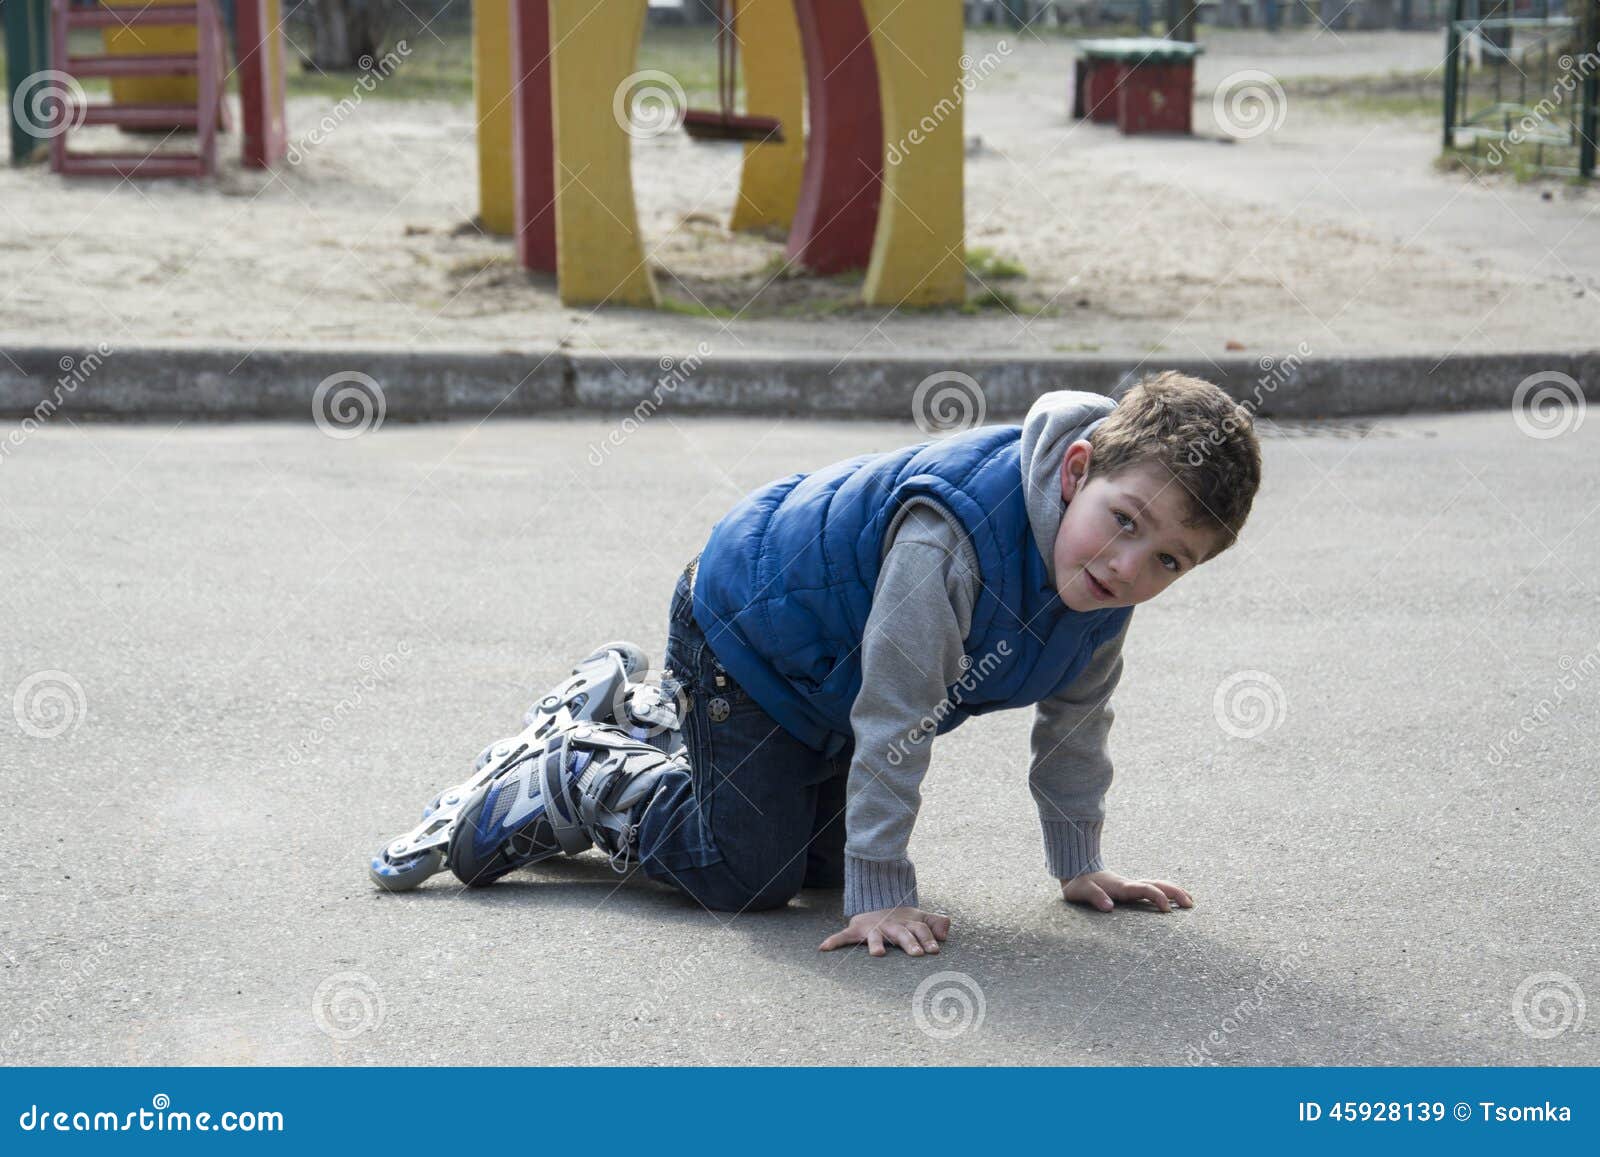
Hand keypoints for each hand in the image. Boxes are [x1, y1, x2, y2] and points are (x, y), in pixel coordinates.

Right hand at [818, 906, 950, 956]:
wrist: (877, 903)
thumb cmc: (903, 920)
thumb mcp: (921, 919)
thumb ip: (937, 923)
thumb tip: (945, 933)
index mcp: (908, 924)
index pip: (920, 930)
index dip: (928, 939)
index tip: (934, 951)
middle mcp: (891, 925)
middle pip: (902, 934)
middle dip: (909, 943)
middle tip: (916, 954)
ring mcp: (873, 928)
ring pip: (875, 937)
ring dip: (876, 944)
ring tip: (878, 954)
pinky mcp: (856, 930)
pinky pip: (843, 936)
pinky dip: (833, 941)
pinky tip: (824, 948)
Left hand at [1061, 869, 1192, 912]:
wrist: (1076, 870)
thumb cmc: (1079, 884)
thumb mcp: (1081, 891)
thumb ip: (1095, 897)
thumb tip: (1109, 907)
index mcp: (1121, 886)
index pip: (1144, 889)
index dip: (1157, 897)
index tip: (1167, 909)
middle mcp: (1130, 885)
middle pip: (1157, 884)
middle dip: (1175, 892)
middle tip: (1190, 904)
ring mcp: (1131, 886)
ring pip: (1157, 885)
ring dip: (1174, 891)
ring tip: (1189, 901)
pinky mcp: (1130, 889)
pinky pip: (1152, 889)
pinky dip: (1165, 893)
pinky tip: (1172, 900)